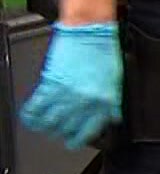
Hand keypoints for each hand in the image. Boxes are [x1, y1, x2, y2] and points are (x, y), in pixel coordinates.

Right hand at [20, 22, 122, 149]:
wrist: (90, 31)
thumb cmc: (104, 51)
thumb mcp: (116, 80)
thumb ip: (111, 102)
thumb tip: (110, 116)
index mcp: (105, 101)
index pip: (92, 129)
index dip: (81, 138)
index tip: (76, 142)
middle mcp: (86, 101)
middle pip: (70, 127)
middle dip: (62, 133)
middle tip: (58, 135)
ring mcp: (68, 94)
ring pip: (52, 120)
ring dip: (46, 127)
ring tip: (43, 129)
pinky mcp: (51, 84)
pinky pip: (38, 106)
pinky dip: (32, 114)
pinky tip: (30, 118)